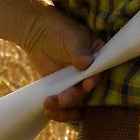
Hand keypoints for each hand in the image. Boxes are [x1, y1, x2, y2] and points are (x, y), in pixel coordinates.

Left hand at [20, 7, 102, 124]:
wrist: (39, 33)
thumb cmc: (62, 30)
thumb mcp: (73, 37)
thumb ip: (79, 50)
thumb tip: (86, 63)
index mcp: (99, 60)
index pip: (100, 73)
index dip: (95, 81)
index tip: (87, 85)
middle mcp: (90, 75)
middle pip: (88, 92)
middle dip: (76, 97)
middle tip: (63, 99)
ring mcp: (76, 84)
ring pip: (75, 102)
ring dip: (65, 107)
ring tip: (49, 104)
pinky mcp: (61, 90)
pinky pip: (62, 104)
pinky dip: (56, 109)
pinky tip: (47, 108)